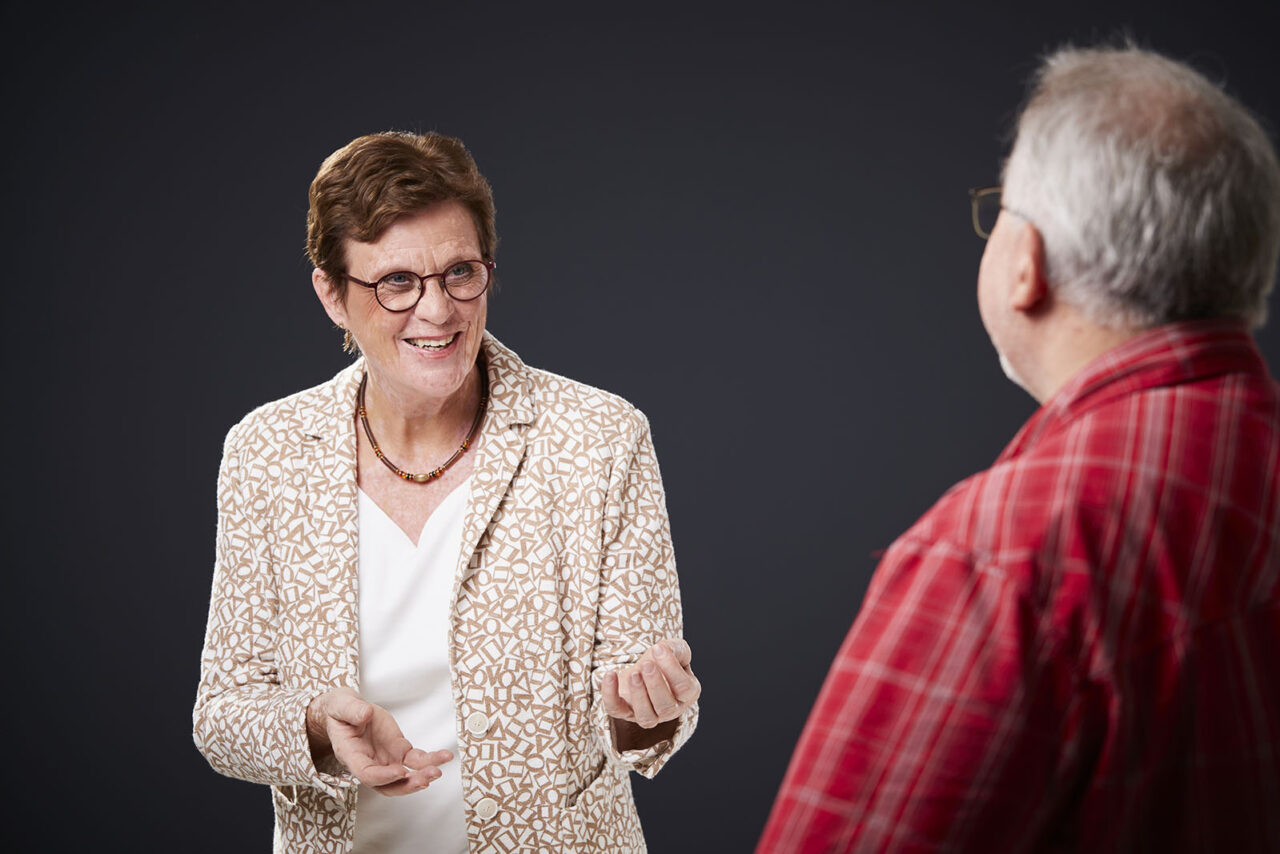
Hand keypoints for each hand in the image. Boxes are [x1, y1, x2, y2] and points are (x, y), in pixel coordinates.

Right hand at [307, 687, 452, 795]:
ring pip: (404, 776)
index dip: (383, 776)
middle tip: (425, 779)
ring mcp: (386, 758)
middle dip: (407, 785)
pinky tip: (443, 757)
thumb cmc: (340, 712)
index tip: (400, 771)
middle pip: (388, 785)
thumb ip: (351, 710)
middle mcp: (370, 762)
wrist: (347, 711)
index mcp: (351, 755)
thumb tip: (364, 714)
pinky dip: (430, 760)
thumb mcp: (340, 705)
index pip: (366, 774)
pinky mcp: (398, 750)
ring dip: (421, 776)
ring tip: (437, 771)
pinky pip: (415, 760)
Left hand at [601, 638, 700, 728]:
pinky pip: (616, 709)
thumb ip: (676, 648)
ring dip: (638, 695)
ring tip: (633, 673)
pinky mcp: (625, 712)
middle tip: (647, 664)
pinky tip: (610, 675)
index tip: (658, 648)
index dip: (671, 668)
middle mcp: (670, 709)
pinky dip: (610, 695)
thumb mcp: (675, 650)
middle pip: (666, 707)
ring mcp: (648, 715)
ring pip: (646, 717)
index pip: (684, 688)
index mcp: (687, 694)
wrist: (645, 668)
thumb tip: (662, 651)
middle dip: (655, 685)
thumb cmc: (663, 661)